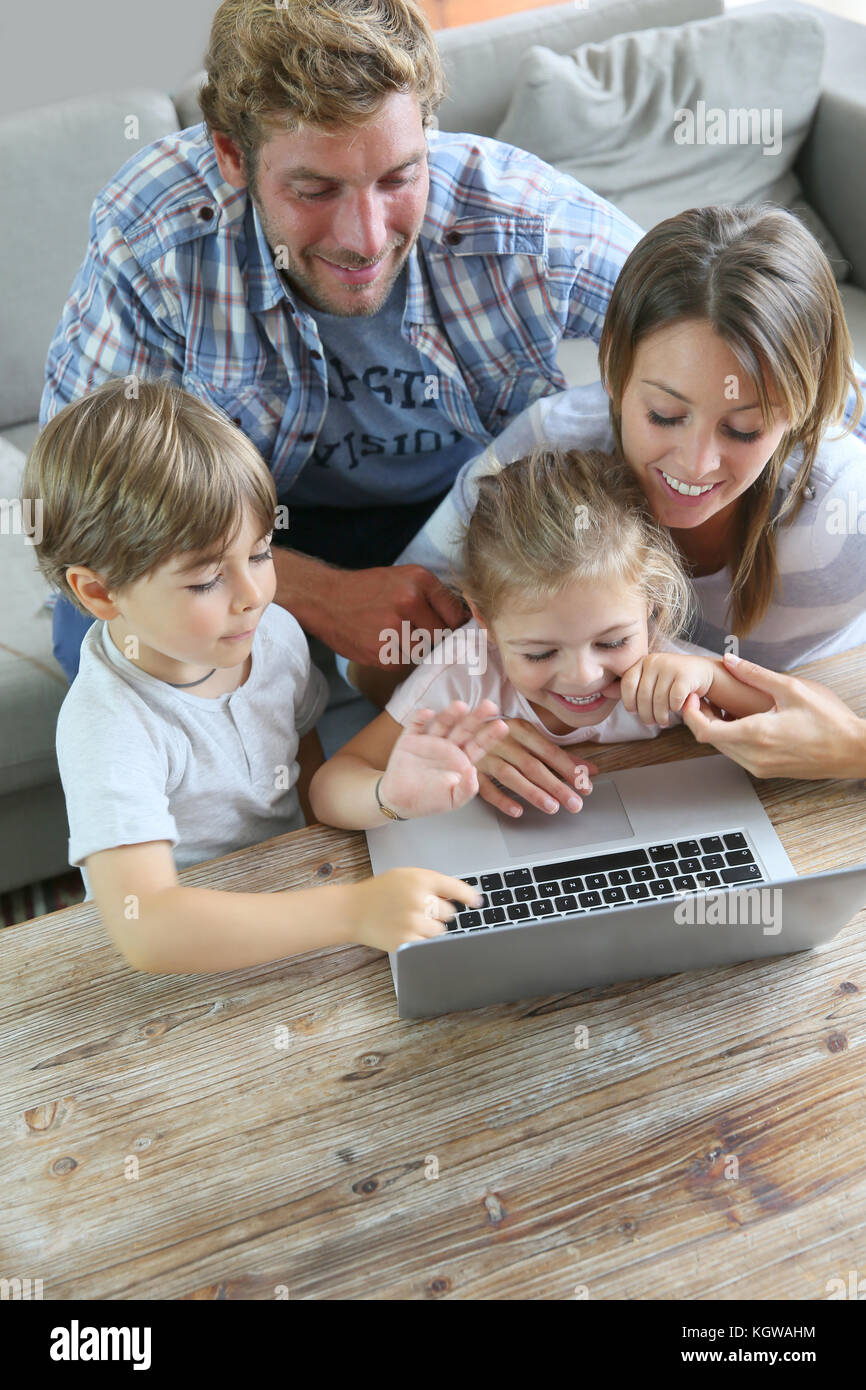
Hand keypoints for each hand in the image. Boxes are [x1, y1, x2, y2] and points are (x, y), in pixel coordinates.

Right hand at [305, 561, 467, 667]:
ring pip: (423, 652)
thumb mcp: (403, 578)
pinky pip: (403, 663)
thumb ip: (432, 596)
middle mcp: (409, 601)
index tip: (456, 635)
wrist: (325, 599)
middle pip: (442, 636)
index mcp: (419, 580)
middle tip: (416, 634)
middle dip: (434, 640)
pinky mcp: (382, 652)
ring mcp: (395, 628)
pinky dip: (396, 657)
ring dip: (414, 649)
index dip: (457, 628)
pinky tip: (380, 642)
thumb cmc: (367, 590)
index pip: (456, 614)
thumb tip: (465, 621)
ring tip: (395, 636)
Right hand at [348, 866, 482, 951]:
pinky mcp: (407, 941)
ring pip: (441, 931)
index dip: (469, 896)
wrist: (352, 911)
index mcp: (420, 880)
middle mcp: (419, 900)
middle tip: (418, 910)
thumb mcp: (404, 877)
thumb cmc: (379, 893)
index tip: (477, 902)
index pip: (455, 888)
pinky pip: (429, 944)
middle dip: (438, 913)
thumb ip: (430, 883)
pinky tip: (408, 932)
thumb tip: (457, 896)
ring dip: (431, 929)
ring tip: (410, 921)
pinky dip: (422, 940)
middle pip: (449, 912)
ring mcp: (413, 922)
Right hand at [379, 699, 508, 817]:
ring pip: (443, 723)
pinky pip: (416, 725)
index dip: (490, 736)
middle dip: (476, 717)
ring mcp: (430, 741)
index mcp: (462, 760)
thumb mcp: (453, 800)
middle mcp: (448, 746)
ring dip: (451, 714)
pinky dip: (420, 718)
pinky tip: (428, 713)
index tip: (503, 725)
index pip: (479, 745)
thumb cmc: (430, 800)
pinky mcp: (410, 739)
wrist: (401, 801)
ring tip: (460, 706)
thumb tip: (474, 772)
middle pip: (464, 729)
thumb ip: (467, 789)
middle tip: (490, 705)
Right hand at [473, 716, 597, 816]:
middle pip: (532, 765)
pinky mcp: (472, 770)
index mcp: (520, 729)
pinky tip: (517, 811)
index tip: (585, 785)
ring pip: (510, 776)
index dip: (568, 769)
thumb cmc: (501, 735)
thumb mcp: (529, 737)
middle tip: (574, 803)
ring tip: (552, 807)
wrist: (460, 728)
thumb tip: (588, 771)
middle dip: (556, 785)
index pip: (549, 751)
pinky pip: (485, 787)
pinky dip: (501, 800)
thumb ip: (559, 755)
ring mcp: (485, 756)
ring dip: (532, 792)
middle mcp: (503, 741)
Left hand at [619, 652, 715, 726]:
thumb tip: (604, 691)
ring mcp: (670, 666)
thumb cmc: (670, 679)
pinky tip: (676, 710)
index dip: (628, 701)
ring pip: (659, 699)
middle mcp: (654, 661)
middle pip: (643, 695)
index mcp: (642, 662)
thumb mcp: (648, 680)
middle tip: (651, 723)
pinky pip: (674, 699)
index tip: (633, 711)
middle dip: (646, 714)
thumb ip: (629, 686)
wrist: (701, 672)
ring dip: (660, 715)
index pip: (627, 683)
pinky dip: (674, 708)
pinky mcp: (685, 674)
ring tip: (662, 721)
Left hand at [681, 651, 865, 778]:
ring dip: (716, 728)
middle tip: (701, 696)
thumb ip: (755, 674)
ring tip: (720, 705)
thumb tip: (729, 660)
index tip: (689, 696)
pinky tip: (740, 720)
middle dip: (701, 717)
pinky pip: (737, 754)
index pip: (704, 730)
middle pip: (709, 740)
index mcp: (756, 735)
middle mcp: (753, 756)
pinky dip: (731, 738)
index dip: (690, 713)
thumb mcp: (791, 689)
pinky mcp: (766, 771)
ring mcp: (759, 767)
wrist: (852, 751)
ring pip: (722, 748)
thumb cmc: (828, 721)